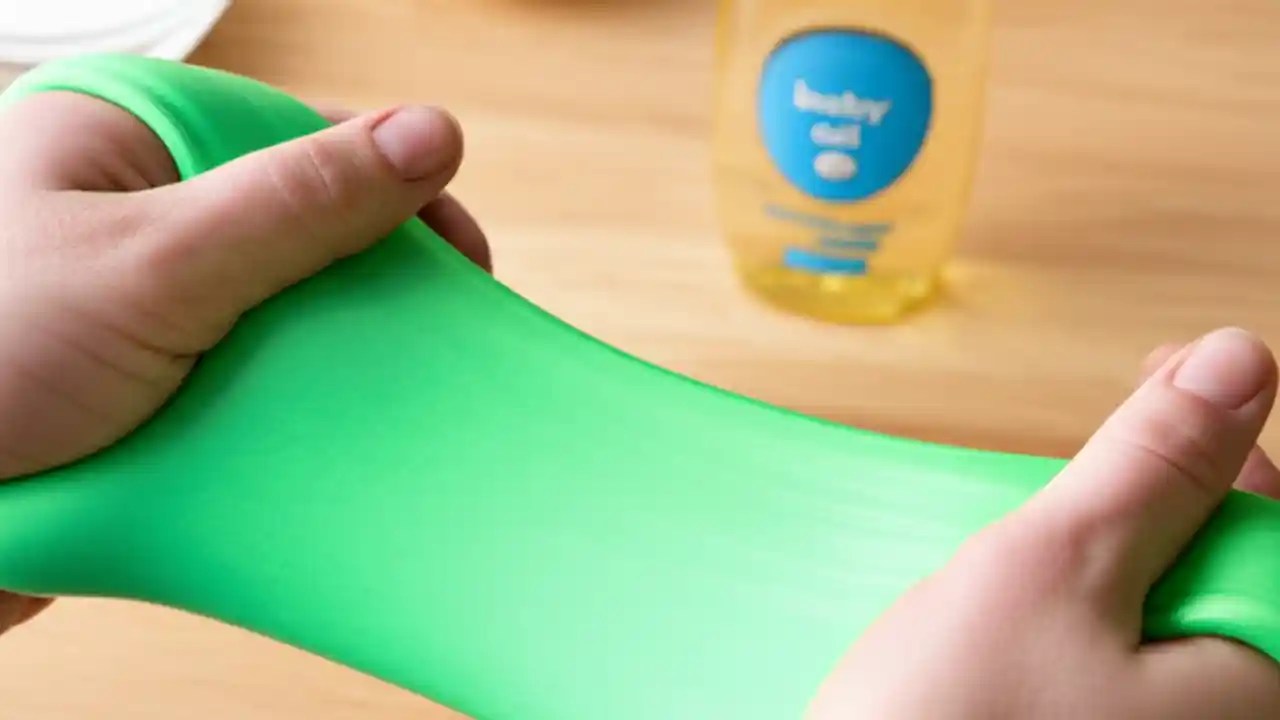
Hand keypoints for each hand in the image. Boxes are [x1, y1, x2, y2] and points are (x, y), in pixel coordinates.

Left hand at [0, 91, 490, 632]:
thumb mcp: (153, 268)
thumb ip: (295, 200)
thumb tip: (433, 133)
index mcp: (128, 136)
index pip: (301, 133)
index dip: (394, 188)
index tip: (459, 262)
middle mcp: (141, 202)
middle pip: (305, 219)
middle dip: (372, 279)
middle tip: (433, 335)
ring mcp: (149, 291)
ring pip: (287, 302)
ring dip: (337, 347)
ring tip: (390, 387)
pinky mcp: (155, 369)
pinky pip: (255, 367)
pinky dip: (295, 396)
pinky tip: (324, 425)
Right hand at [809, 328, 1279, 717]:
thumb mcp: (1054, 566)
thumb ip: (1154, 463)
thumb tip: (1236, 360)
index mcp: (1260, 683)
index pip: (1275, 528)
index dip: (1219, 443)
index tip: (1149, 377)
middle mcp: (1230, 717)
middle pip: (1224, 571)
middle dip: (1145, 514)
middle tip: (1054, 518)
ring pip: (1164, 614)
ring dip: (1101, 568)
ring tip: (1014, 593)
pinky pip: (1124, 665)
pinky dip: (1079, 623)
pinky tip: (1014, 638)